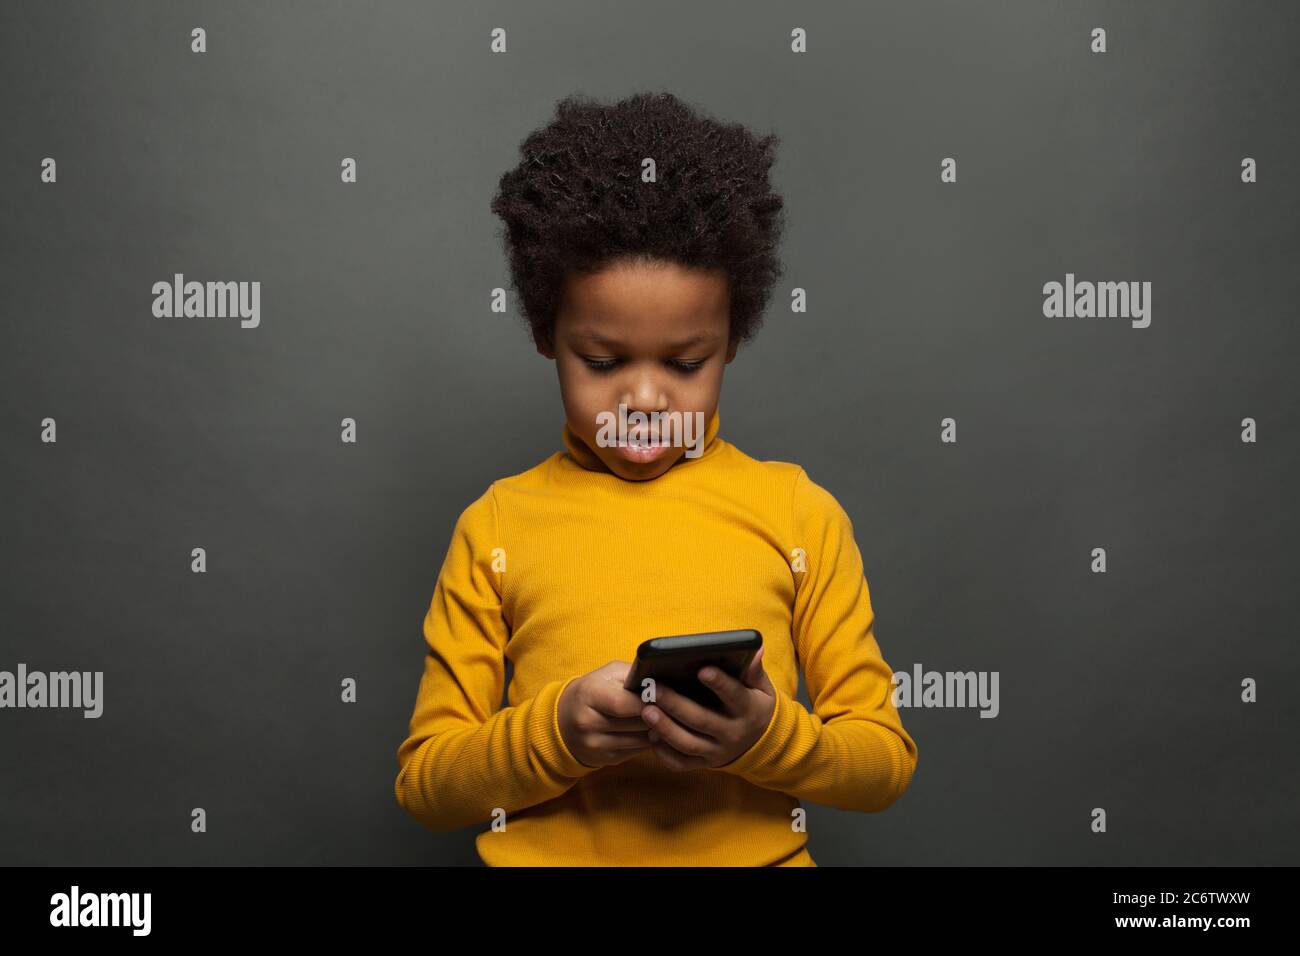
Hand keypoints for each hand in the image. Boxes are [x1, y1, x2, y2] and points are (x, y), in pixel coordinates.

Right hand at [557, 661, 654, 767]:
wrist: (563, 720)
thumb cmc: (593, 690)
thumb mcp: (608, 674)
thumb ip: (634, 675)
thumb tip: (663, 685)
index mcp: (588, 695)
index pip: (624, 703)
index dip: (648, 701)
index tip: (664, 696)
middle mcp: (588, 722)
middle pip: (635, 724)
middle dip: (657, 716)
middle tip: (670, 708)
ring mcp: (594, 745)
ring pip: (639, 741)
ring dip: (656, 730)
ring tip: (662, 719)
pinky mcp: (603, 759)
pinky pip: (636, 751)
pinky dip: (646, 742)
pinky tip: (648, 731)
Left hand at [639, 646, 776, 770]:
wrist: (760, 743)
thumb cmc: (754, 705)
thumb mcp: (761, 688)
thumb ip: (754, 670)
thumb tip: (756, 647)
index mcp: (748, 710)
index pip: (734, 695)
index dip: (719, 683)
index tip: (702, 670)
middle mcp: (732, 733)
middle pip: (702, 720)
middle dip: (676, 704)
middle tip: (654, 688)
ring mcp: (717, 751)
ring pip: (688, 744)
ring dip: (665, 728)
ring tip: (647, 711)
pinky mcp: (704, 763)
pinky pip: (681, 763)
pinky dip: (664, 752)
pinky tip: (650, 735)